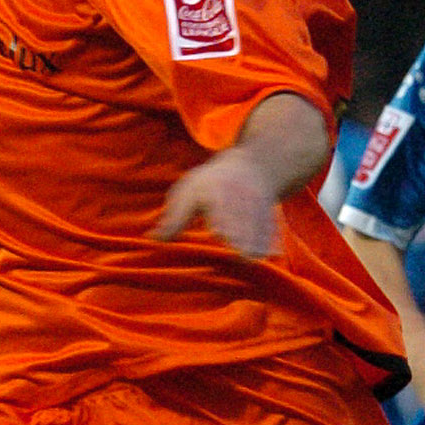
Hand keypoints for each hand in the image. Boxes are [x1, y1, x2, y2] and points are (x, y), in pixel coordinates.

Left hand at [152, 146, 283, 258]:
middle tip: (241, 254)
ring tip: (254, 258)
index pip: (218, 204)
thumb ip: (173, 219)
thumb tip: (152, 240)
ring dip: (257, 239)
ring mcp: (256, 200)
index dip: (220, 217)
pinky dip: (270, 239)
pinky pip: (270, 224)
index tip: (219, 232)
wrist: (247, 166)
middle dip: (241, 232)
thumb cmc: (208, 185)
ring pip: (258, 220)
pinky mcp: (268, 210)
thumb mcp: (187, 194)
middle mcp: (238, 193)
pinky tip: (271, 256)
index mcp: (215, 188)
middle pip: (241, 214)